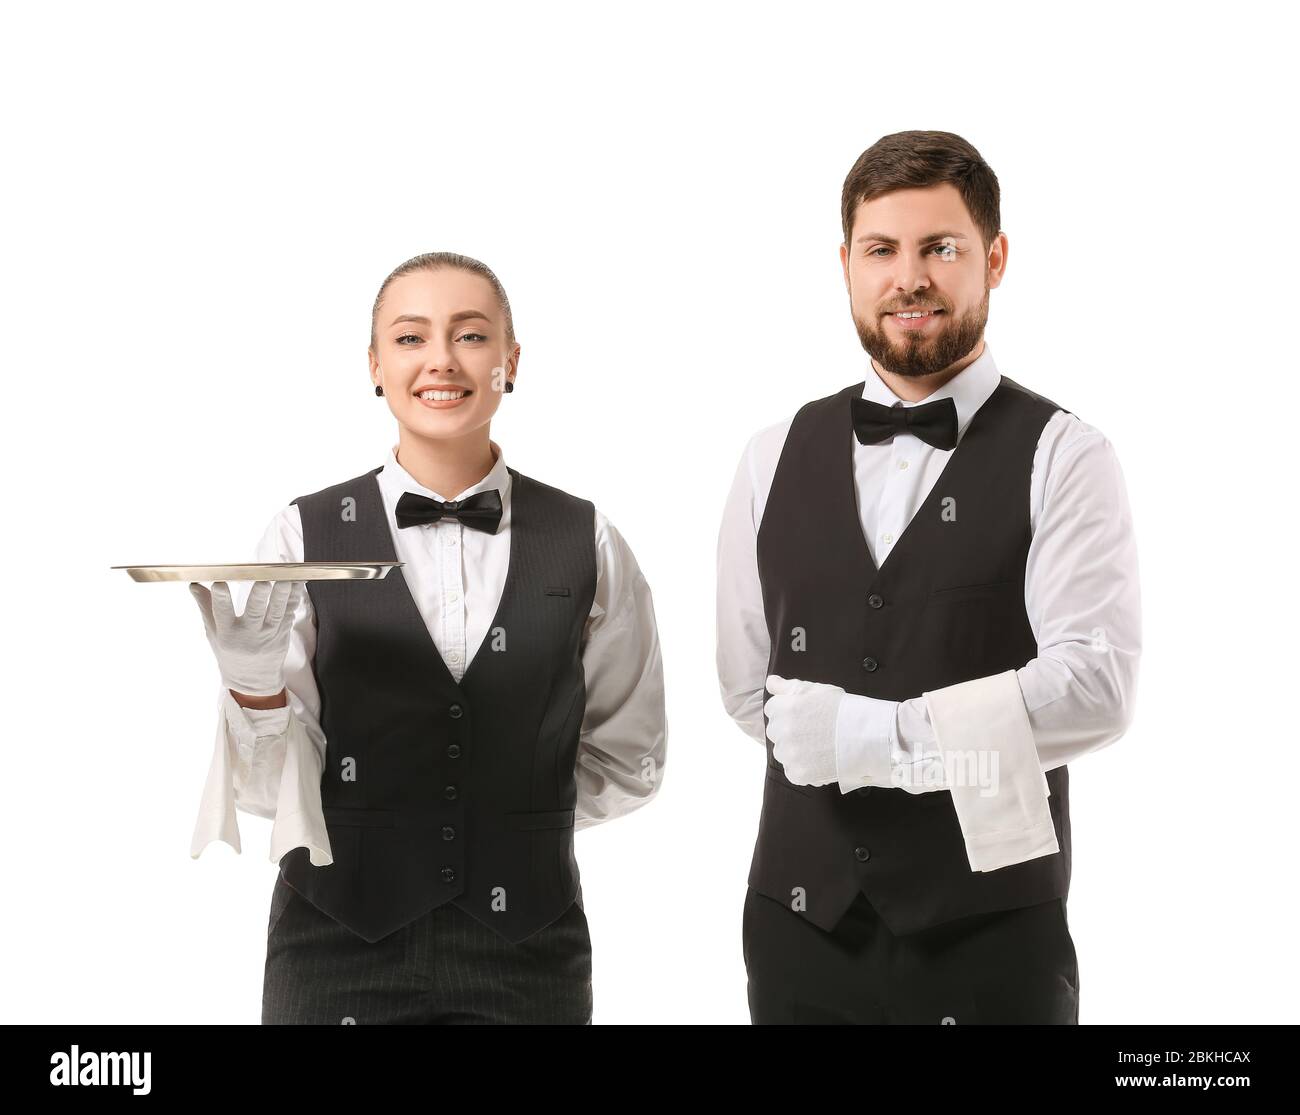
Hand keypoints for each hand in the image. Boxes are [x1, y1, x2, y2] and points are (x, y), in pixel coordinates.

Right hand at [189, 580, 303, 697]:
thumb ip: (206, 607)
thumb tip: (193, 583)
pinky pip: (289, 613)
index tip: (219, 583)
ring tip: (285, 579)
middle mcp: (248, 635)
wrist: (253, 679)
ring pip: (276, 612)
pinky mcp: (283, 634)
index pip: (221, 614)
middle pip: (254, 613)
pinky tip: (297, 583)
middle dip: (259, 597)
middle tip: (263, 582)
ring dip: (282, 595)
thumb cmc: (229, 651)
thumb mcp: (213, 633)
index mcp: (227, 634)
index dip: (220, 599)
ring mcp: (268, 635)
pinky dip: (294, 598)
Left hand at [763, 674, 844, 786]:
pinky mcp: (798, 773)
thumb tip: (770, 682)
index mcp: (784, 708)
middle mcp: (782, 731)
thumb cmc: (841, 709)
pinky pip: (792, 771)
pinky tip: (818, 760)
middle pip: (775, 731)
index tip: (804, 715)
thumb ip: (787, 687)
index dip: (788, 710)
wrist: (865, 735)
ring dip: (794, 750)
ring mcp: (790, 754)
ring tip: (816, 746)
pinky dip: (803, 768)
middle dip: (789, 730)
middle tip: (812, 730)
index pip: (772, 709)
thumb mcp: (815, 690)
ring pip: (782, 752)